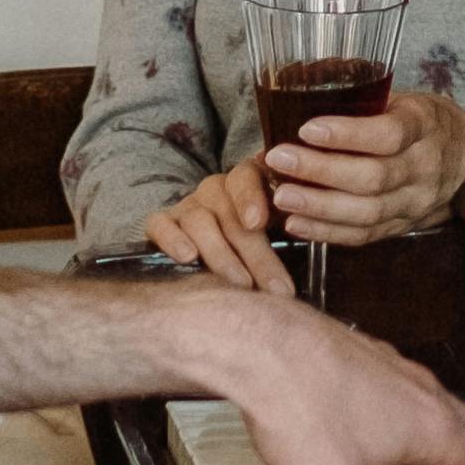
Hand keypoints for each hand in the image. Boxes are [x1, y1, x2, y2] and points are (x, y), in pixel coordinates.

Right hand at [143, 161, 283, 293]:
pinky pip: (160, 225)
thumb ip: (293, 234)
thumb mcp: (279, 231)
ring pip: (198, 220)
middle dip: (255, 252)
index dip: (250, 197)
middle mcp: (215, 189)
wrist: (219, 247)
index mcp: (247, 182)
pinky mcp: (162, 223)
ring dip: (221, 254)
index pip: (245, 177)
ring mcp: (187, 206)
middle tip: (274, 287)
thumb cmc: (256, 243)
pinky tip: (188, 258)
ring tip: (240, 283)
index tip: (258, 223)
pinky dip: (172, 239)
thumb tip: (304, 272)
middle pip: (229, 212)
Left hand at [207, 288, 464, 464]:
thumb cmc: (297, 408)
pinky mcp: (370, 363)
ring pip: (449, 413)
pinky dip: (422, 425)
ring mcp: (399, 374)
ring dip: (459, 450)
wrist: (258, 344)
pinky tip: (389, 435)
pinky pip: (415, 396)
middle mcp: (426, 395)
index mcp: (434, 429)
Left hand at [266, 92, 464, 244]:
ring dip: (319, 206)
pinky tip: (296, 222)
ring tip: (281, 196)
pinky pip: (364, 235)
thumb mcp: (403, 98)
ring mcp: (416, 202)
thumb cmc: (422, 120)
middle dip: (321, 170)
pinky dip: (327, 232)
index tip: (306, 128)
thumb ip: (360, 100)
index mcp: (425, 125)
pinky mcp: (403, 226)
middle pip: (373, 177)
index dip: (347, 134)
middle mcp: (425, 167)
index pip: (389, 134)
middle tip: (279, 159)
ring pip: (367, 212)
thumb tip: (293, 93)